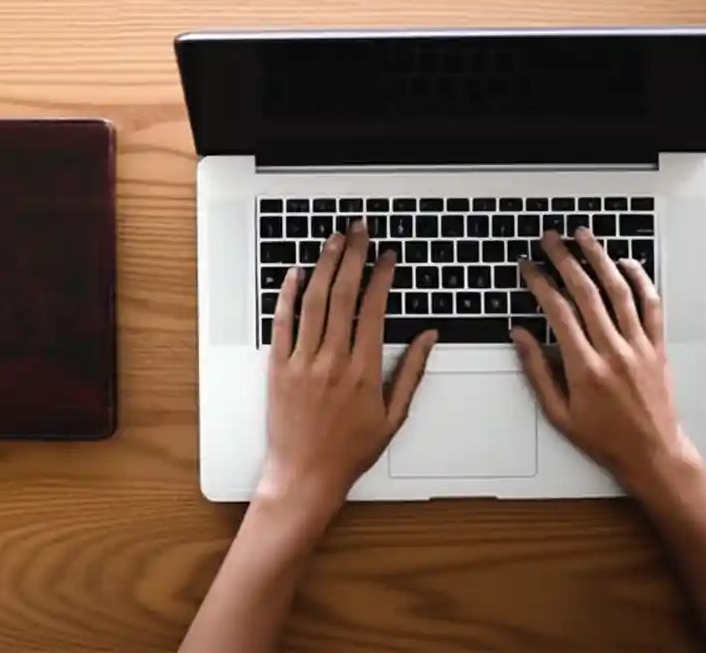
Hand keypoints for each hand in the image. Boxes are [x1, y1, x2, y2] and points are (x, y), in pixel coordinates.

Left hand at [259, 221, 437, 513]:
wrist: (304, 476)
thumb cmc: (349, 452)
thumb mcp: (394, 416)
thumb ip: (411, 372)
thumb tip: (427, 337)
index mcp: (364, 371)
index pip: (374, 308)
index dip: (381, 276)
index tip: (386, 256)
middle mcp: (332, 361)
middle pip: (343, 294)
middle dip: (353, 256)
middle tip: (359, 230)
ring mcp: (302, 362)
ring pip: (314, 302)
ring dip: (324, 265)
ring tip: (333, 240)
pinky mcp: (277, 368)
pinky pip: (281, 323)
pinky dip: (287, 295)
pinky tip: (295, 273)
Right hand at [512, 228, 701, 496]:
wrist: (652, 453)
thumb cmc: (602, 437)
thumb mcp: (557, 412)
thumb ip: (537, 370)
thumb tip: (519, 334)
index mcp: (584, 367)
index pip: (558, 312)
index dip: (540, 283)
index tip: (528, 267)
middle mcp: (613, 351)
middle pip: (586, 292)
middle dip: (564, 260)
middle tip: (549, 238)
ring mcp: (639, 346)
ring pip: (619, 291)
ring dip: (599, 259)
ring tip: (584, 236)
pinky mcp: (658, 347)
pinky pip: (651, 305)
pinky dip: (640, 280)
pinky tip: (627, 263)